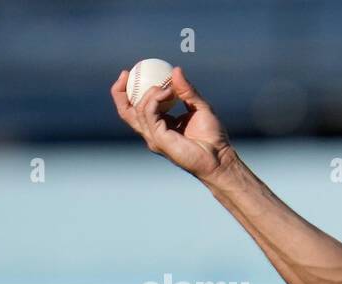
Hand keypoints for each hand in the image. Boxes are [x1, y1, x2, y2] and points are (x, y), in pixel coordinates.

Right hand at [110, 66, 233, 180]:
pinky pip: (149, 114)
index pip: (135, 107)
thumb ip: (187, 90)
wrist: (220, 157)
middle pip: (126, 111)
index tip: (132, 72)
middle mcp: (153, 132)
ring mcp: (154, 137)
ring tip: (164, 86)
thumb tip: (176, 70)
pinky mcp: (158, 139)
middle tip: (127, 73)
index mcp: (160, 124)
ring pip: (136, 110)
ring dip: (148, 93)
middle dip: (120, 91)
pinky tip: (167, 92)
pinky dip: (155, 100)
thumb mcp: (200, 106)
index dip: (128, 90)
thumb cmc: (213, 137)